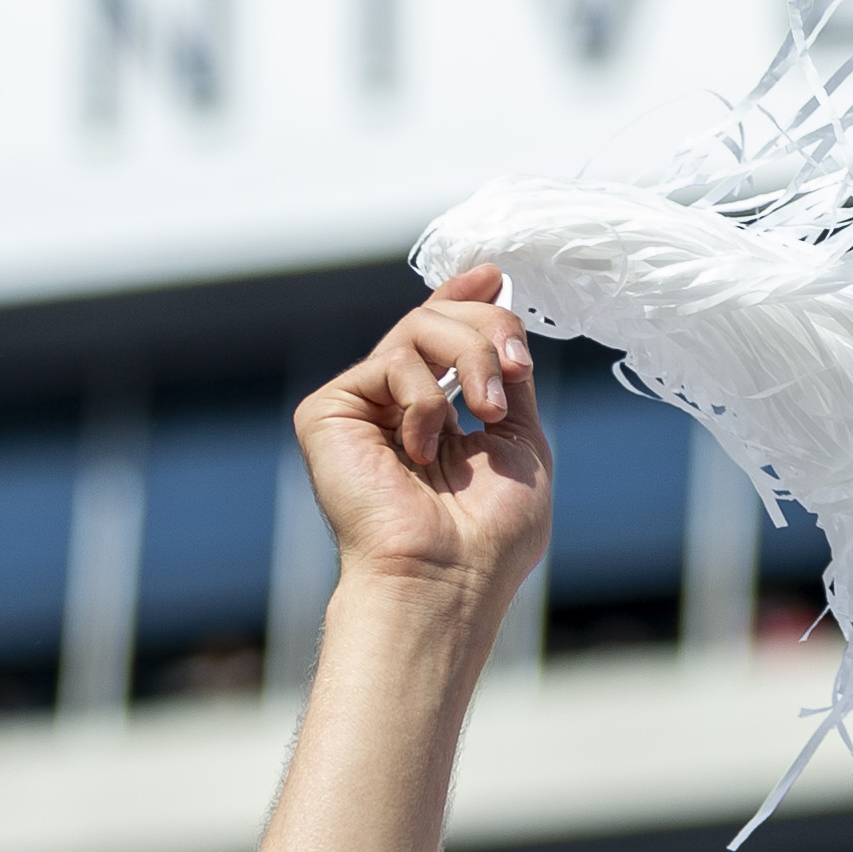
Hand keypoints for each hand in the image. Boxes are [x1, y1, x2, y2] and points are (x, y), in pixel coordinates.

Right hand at [295, 268, 552, 598]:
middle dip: (490, 331)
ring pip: (418, 327)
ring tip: (486, 414)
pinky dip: (425, 400)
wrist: (448, 577)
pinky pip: (391, 362)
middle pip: (438, 318)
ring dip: (470, 360)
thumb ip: (509, 375)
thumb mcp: (523, 441)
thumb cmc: (491, 534)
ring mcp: (360, 408)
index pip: (444, 338)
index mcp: (438, 416)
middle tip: (514, 372)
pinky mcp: (329, 412)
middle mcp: (395, 408)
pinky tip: (422, 449)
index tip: (495, 274)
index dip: (466, 298)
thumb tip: (500, 303)